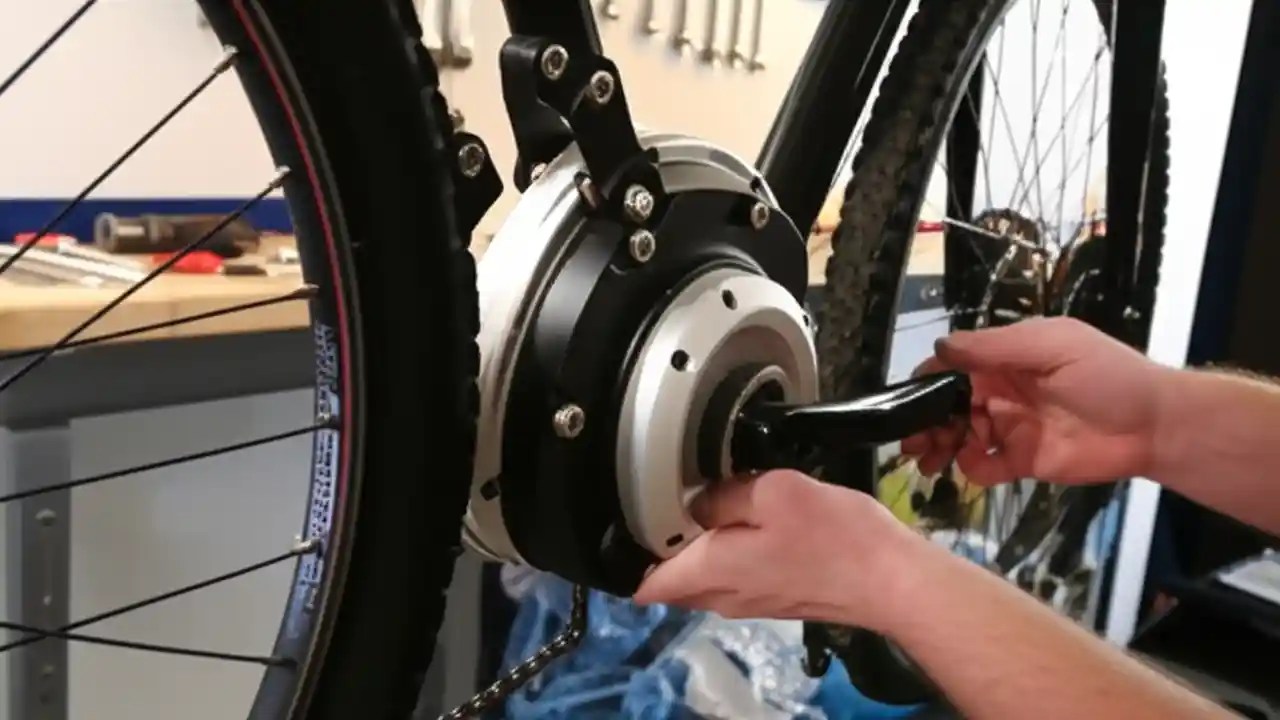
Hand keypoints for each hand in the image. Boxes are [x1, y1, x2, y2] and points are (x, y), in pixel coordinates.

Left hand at [633, 469, 923, 631]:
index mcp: (712, 571)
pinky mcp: (773, 597)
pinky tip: (749, 522)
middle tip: (672, 500)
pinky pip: (732, 577)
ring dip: (699, 547)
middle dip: (663, 545)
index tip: (629, 522)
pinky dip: (729, 553)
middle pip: (672, 578)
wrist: (890, 580)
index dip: (628, 555)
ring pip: (702, 577)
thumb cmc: (837, 537)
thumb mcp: (773, 492)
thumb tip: (697, 500)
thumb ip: (723, 494)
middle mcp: (722, 597)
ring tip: (713, 503)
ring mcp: (748, 602)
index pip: (645, 584)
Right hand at [902, 317, 1168, 484]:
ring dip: (940, 447)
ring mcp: (1010, 428)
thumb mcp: (1052, 347)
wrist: (1155, 426)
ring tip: (927, 461)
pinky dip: (973, 469)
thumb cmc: (1107, 376)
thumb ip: (995, 348)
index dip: (925, 383)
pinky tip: (974, 468)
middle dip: (925, 423)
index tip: (902, 402)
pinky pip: (986, 467)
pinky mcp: (1022, 461)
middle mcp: (1001, 392)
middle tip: (909, 443)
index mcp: (1005, 359)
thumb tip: (940, 347)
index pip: (952, 368)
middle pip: (947, 407)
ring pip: (960, 437)